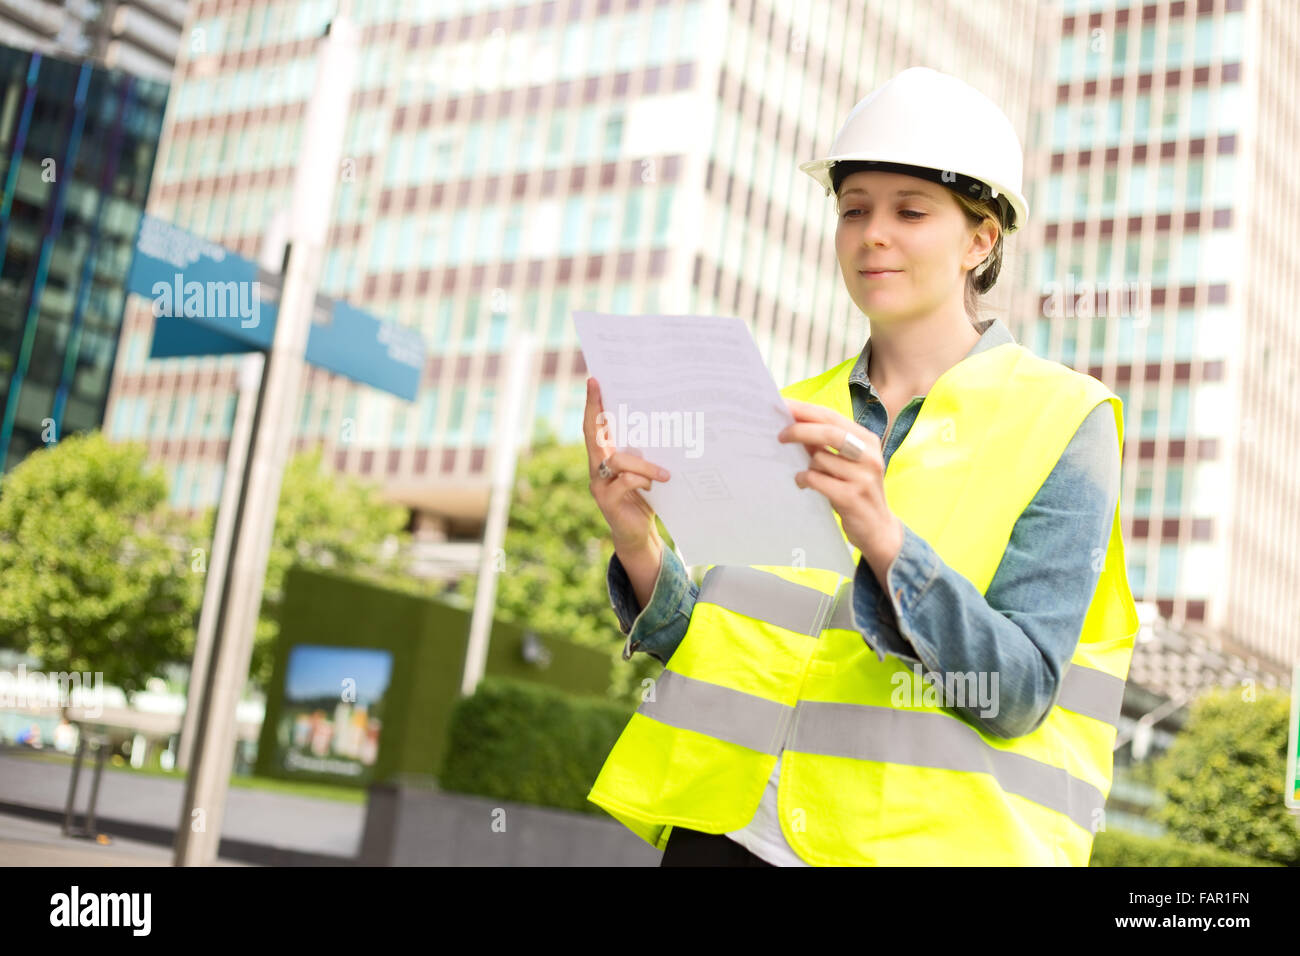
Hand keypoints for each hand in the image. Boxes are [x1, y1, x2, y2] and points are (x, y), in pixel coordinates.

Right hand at [582, 377, 671, 555]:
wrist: (638, 535)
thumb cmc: (644, 499)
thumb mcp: (646, 472)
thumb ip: (645, 453)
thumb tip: (663, 426)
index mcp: (606, 457)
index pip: (595, 426)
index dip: (593, 404)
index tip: (594, 380)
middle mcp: (597, 467)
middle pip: (592, 434)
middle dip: (594, 408)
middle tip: (597, 386)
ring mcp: (599, 484)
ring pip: (617, 460)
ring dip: (643, 464)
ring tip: (664, 475)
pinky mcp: (606, 501)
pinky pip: (624, 481)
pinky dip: (641, 481)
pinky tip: (654, 487)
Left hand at [777, 398, 903, 578]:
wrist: (878, 528)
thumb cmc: (855, 490)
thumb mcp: (846, 463)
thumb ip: (825, 444)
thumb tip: (793, 424)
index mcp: (867, 440)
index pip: (832, 417)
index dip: (805, 410)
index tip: (782, 404)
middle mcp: (869, 455)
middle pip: (828, 433)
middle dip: (800, 431)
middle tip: (780, 435)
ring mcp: (863, 476)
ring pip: (819, 459)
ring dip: (806, 466)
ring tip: (806, 475)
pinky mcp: (852, 497)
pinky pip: (817, 480)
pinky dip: (805, 479)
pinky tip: (804, 484)